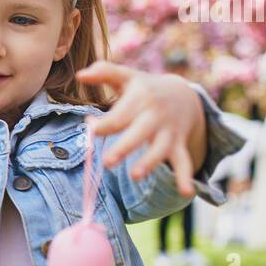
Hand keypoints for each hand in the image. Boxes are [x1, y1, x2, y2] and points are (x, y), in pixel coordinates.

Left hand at [75, 62, 206, 197]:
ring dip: (149, 163)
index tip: (90, 129)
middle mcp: (155, 117)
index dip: (104, 124)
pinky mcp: (178, 146)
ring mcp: (168, 133)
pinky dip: (185, 177)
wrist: (184, 95)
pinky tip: (186, 193)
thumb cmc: (145, 88)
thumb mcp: (127, 76)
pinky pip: (183, 162)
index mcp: (141, 99)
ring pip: (160, 150)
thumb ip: (105, 72)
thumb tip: (80, 75)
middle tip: (108, 162)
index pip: (120, 115)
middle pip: (139, 133)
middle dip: (124, 147)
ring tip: (135, 176)